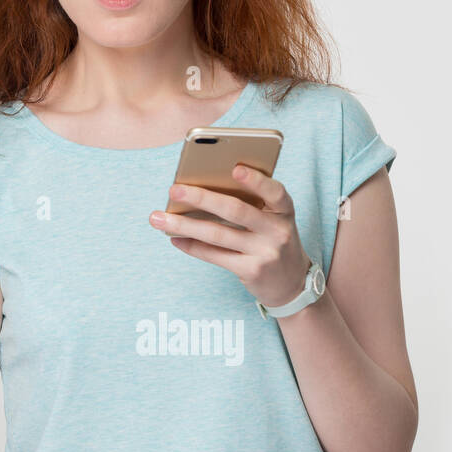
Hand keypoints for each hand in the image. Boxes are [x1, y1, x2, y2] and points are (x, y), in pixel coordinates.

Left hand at [148, 165, 309, 310]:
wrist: (293, 283)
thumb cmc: (272, 239)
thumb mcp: (273, 220)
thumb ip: (250, 204)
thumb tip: (199, 190)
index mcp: (284, 210)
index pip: (275, 192)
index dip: (256, 180)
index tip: (234, 168)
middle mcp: (278, 231)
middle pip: (235, 210)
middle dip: (201, 198)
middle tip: (173, 190)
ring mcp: (265, 252)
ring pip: (217, 234)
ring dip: (184, 225)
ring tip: (158, 218)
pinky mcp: (252, 271)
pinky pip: (215, 255)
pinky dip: (192, 246)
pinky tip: (174, 238)